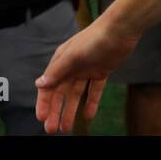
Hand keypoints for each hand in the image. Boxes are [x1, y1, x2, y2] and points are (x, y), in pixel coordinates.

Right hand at [34, 17, 138, 133]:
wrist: (120, 30)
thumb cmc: (94, 39)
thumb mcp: (72, 56)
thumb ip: (57, 71)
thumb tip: (40, 83)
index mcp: (61, 61)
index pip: (49, 85)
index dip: (44, 102)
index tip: (42, 118)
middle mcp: (72, 66)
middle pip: (61, 93)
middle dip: (56, 111)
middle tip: (52, 129)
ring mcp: (87, 70)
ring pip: (76, 95)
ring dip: (70, 110)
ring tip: (66, 128)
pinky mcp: (102, 72)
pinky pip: (94, 91)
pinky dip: (91, 103)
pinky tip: (89, 116)